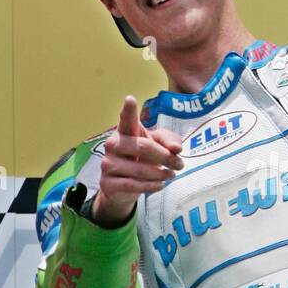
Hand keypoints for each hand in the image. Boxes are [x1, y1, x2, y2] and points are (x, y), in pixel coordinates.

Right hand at [92, 95, 183, 224]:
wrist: (122, 188)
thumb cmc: (142, 159)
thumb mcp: (158, 146)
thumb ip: (170, 141)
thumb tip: (176, 149)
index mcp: (125, 131)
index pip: (126, 119)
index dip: (128, 110)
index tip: (130, 99)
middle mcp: (113, 145)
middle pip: (144, 147)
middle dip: (166, 157)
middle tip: (179, 164)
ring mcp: (108, 164)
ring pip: (140, 169)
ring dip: (161, 174)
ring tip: (171, 175)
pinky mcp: (108, 183)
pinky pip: (133, 185)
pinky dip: (151, 186)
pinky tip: (160, 185)